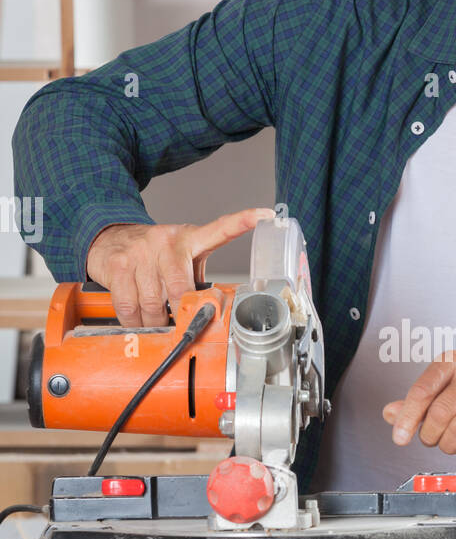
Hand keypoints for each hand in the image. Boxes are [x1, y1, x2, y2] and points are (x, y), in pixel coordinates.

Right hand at [86, 207, 275, 326]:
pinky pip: (129, 307)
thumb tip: (211, 314)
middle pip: (179, 290)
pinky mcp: (117, 265)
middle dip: (179, 315)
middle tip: (179, 324)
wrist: (108, 238)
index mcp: (189, 238)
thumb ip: (196, 279)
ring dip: (155, 323)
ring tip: (156, 321)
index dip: (242, 221)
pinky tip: (138, 319)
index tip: (265, 215)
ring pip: (153, 304)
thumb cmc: (152, 256)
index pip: (219, 229)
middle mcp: (166, 243)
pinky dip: (135, 322)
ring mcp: (140, 253)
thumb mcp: (180, 258)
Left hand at [382, 350, 455, 460]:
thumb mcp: (440, 389)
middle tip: (432, 438)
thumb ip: (415, 402)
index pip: (422, 390)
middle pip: (440, 413)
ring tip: (450, 442)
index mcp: (451, 363)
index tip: (399, 438)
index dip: (407, 418)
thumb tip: (390, 413)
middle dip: (430, 435)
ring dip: (448, 445)